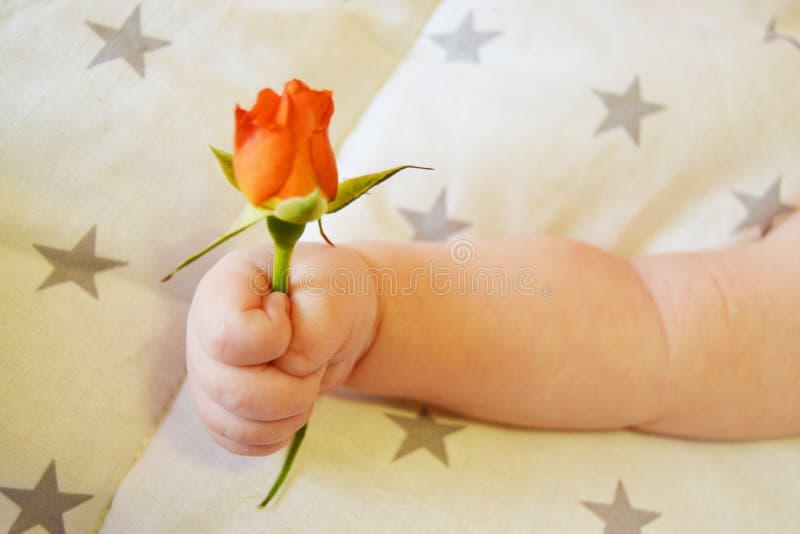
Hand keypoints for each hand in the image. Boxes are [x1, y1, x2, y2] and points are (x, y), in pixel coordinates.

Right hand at [186, 242, 377, 455]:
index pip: (227, 336)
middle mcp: (201, 333)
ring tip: (307, 382)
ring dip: (289, 414)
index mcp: (221, 289)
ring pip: (235, 424)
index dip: (272, 339)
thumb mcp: (334, 291)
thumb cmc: (331, 291)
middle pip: (230, 391)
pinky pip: (240, 442)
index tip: (290, 314)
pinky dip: (277, 432)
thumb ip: (312, 327)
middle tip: (314, 363)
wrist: (336, 315)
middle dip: (291, 389)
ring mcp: (206, 374)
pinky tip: (293, 404)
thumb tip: (289, 368)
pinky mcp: (220, 409)